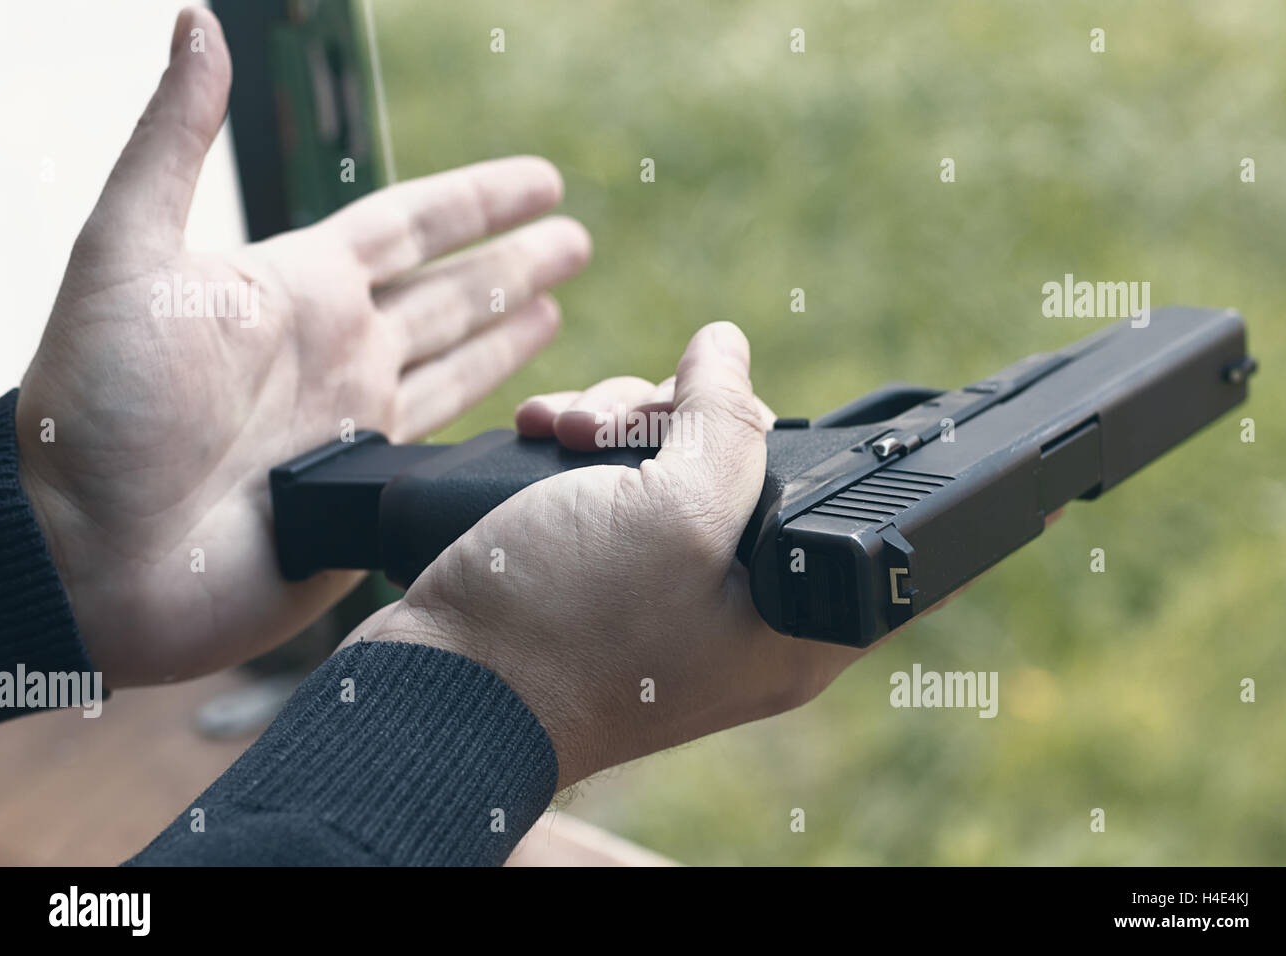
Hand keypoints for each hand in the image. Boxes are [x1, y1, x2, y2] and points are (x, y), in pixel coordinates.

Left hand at [15, 7, 590, 685]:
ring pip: (459, 366)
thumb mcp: (124, 255)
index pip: (412, 226)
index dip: (479, 200)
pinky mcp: (370, 496)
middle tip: (577, 239)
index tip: (543, 178)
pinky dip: (495, 426)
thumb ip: (173, 143)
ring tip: (562, 307)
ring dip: (513, 334)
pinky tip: (530, 415)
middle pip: (451, 293)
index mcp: (297, 288)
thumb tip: (197, 23)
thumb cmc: (95, 409)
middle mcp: (338, 352)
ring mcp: (358, 426)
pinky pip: (449, 447)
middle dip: (516, 262)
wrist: (92, 556)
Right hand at [349, 322, 878, 788]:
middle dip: (675, 418)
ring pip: (673, 459)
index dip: (793, 445)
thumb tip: (729, 347)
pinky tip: (543, 431)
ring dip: (618, 421)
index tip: (727, 426)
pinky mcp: (614, 574)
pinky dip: (583, 450)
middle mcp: (744, 611)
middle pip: (745, 464)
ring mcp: (673, 592)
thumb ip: (727, 423)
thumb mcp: (674, 514)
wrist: (440, 684)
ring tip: (564, 431)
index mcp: (791, 623)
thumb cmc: (563, 626)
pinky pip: (621, 485)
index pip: (844, 510)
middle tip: (617, 431)